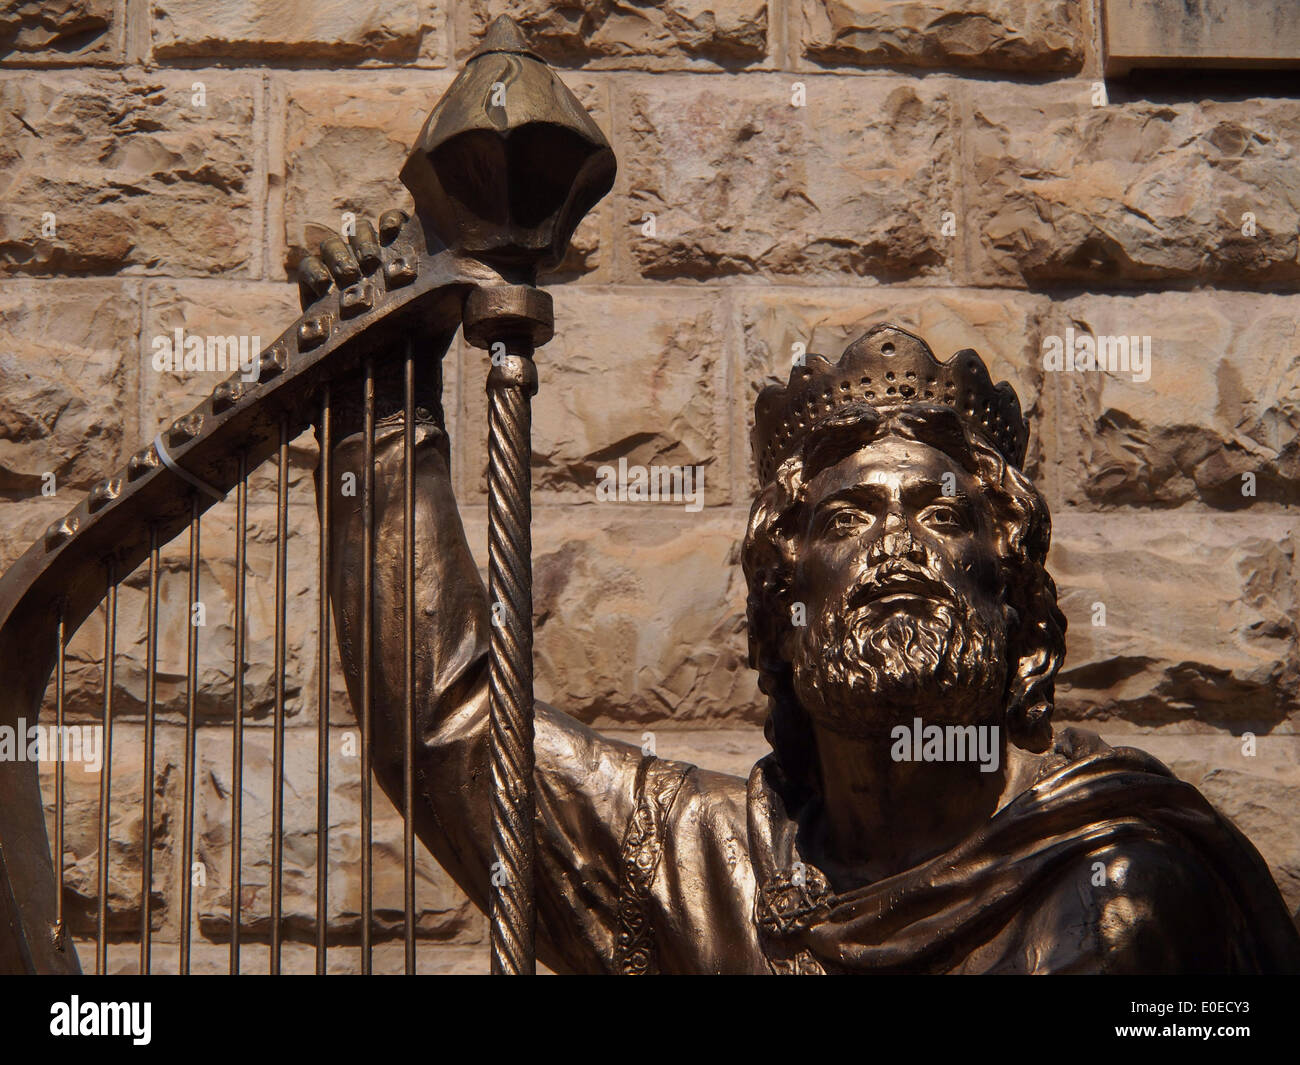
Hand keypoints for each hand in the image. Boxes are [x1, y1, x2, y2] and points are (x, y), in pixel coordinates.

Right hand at [297, 209, 444, 441]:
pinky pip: (306, 268)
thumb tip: (477, 271)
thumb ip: (450, 292)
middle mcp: (368, 264)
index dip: (391, 221)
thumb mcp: (440, 316)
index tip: (396, 227)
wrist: (384, 384)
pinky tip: (324, 287)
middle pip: (359, 231)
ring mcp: (340, 277)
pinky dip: (312, 272)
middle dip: (364, 239)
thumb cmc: (416, 350)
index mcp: (396, 260)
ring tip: (350, 275)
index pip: (391, 225)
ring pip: (332, 245)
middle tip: (372, 259)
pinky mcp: (316, 293)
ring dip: (339, 253)